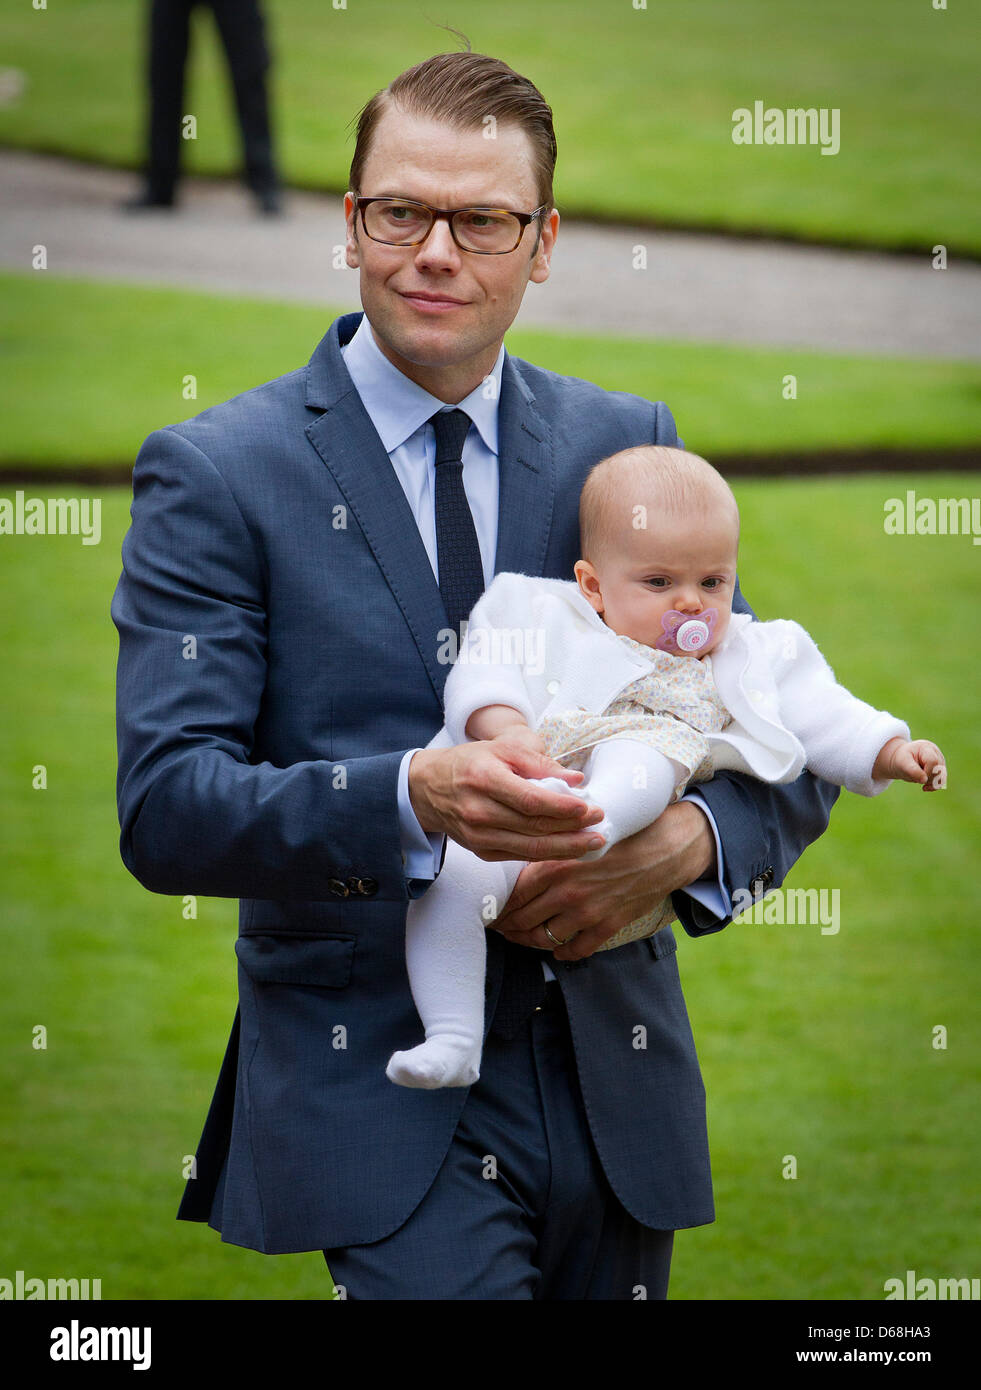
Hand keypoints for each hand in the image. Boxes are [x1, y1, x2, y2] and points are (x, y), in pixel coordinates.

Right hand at [408, 732, 605, 860]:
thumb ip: (539, 763)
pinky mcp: (481, 851)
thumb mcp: (502, 750)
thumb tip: (576, 779)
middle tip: (600, 826)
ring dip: (565, 848)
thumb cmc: (470, 763)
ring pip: (529, 848)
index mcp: (484, 780)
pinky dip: (546, 855)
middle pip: (534, 827)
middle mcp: (479, 812)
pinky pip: (519, 856)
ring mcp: (478, 836)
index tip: (589, 808)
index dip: (562, 807)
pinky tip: (568, 850)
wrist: (429, 788)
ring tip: (592, 843)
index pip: (530, 800)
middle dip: (572, 829)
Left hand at [489, 800, 714, 959]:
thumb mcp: (579, 832)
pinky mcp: (608, 925)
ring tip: (523, 938)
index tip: (492, 909)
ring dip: (530, 941)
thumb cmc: (622, 832)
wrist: (666, 848)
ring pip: (545, 938)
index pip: (515, 893)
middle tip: (500, 928)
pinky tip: (558, 950)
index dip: (500, 905)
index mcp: (557, 864)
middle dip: (508, 927)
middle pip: (524, 919)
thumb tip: (523, 853)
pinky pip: (576, 949)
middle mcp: (568, 891)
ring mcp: (588, 912)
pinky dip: (564, 953)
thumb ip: (552, 847)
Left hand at [873, 737, 946, 789]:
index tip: (916, 777)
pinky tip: (925, 788)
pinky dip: (934, 786)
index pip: (933, 761)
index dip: (927, 772)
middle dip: (928, 778)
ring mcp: (940, 761)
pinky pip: (941, 780)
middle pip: (939, 769)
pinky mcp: (940, 769)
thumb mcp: (902, 763)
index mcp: (926, 748)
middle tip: (915, 779)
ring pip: (942, 776)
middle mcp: (936, 753)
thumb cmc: (902, 759)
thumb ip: (912, 770)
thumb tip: (924, 780)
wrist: (902, 759)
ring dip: (932, 783)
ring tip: (921, 785)